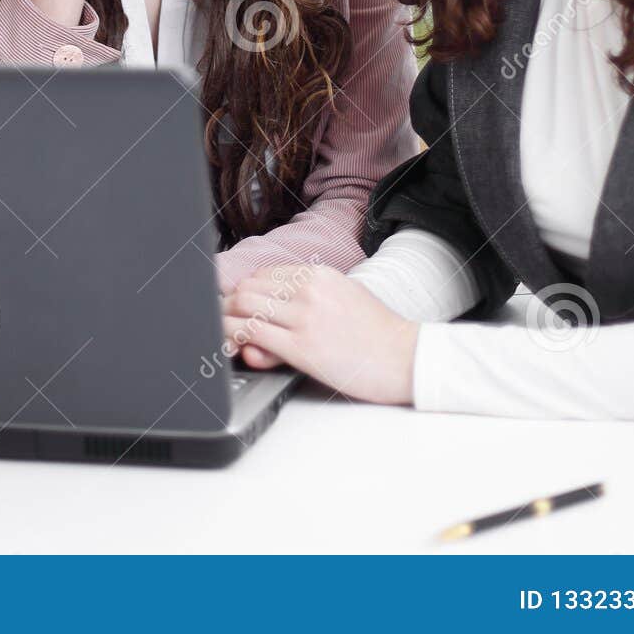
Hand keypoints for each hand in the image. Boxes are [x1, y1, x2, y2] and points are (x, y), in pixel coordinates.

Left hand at [222, 265, 419, 404]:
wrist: (407, 358)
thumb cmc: (378, 334)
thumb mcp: (343, 299)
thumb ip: (304, 301)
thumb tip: (269, 313)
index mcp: (320, 275)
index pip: (264, 275)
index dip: (247, 292)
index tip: (241, 308)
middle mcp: (310, 290)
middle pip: (248, 288)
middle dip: (230, 306)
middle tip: (226, 323)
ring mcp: (305, 317)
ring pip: (244, 307)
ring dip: (226, 321)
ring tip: (226, 336)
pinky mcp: (302, 347)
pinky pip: (252, 335)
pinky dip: (234, 338)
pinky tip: (233, 346)